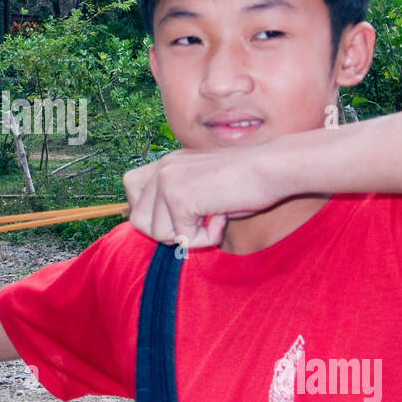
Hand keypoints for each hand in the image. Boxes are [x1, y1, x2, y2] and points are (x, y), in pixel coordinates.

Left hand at [122, 146, 282, 248]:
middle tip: (200, 219)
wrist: (272, 167)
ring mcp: (167, 181)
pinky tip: (223, 215)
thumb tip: (158, 232)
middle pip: (138, 219)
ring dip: (191, 235)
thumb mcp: (203, 187)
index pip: (130, 186)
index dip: (147, 209)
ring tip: (216, 214)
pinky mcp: (178, 197)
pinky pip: (183, 239)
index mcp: (166, 162)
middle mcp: (162, 168)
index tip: (177, 214)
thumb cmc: (247, 181)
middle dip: (168, 230)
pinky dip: (206, 238)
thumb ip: (178, 201)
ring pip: (159, 234)